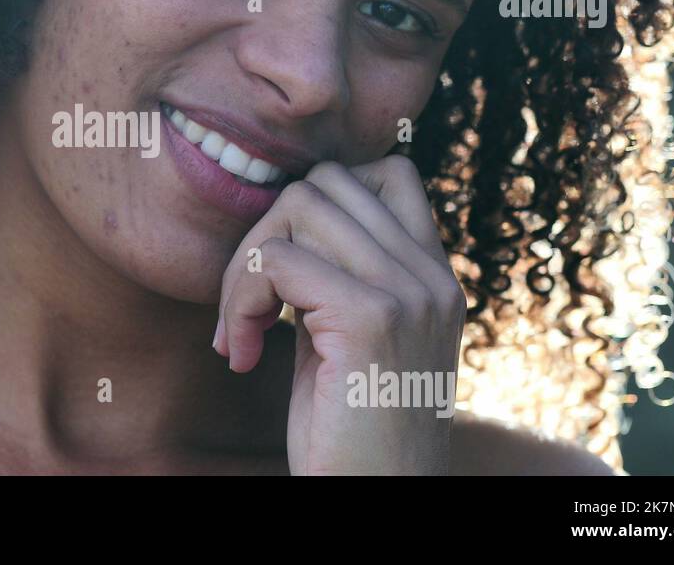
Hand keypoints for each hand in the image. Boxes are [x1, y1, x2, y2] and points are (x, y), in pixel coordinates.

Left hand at [212, 155, 466, 474]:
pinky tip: (244, 356)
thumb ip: (335, 278)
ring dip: (245, 267)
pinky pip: (277, 260)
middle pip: (326, 182)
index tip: (282, 272)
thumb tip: (282, 220)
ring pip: (298, 207)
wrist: (373, 502)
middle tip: (246, 308)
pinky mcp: (372, 317)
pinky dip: (240, 302)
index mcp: (433, 276)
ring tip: (241, 332)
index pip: (386, 172)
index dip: (314, 204)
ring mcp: (409, 291)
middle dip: (264, 234)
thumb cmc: (348, 435)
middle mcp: (432, 275)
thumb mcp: (347, 341)